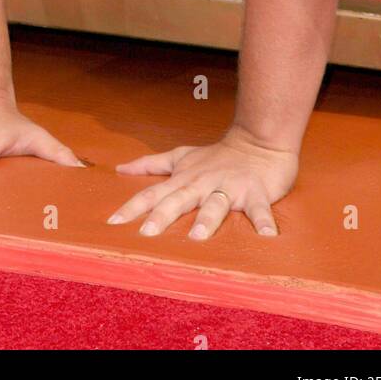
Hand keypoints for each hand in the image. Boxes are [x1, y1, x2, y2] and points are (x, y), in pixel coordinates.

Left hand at [108, 125, 297, 241]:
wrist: (258, 142)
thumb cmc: (216, 156)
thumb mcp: (181, 157)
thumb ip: (151, 164)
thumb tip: (121, 169)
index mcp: (184, 179)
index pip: (153, 194)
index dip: (132, 207)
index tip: (113, 222)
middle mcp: (202, 184)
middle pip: (178, 200)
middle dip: (162, 216)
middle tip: (147, 233)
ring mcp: (228, 188)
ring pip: (215, 205)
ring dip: (207, 220)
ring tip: (198, 237)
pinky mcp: (255, 193)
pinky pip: (259, 209)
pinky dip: (264, 222)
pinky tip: (267, 236)